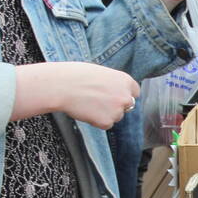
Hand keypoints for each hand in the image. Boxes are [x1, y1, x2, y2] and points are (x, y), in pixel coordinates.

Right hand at [13, 62, 139, 128]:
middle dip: (116, 105)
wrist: (62, 86)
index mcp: (125, 80)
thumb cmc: (76, 76)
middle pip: (126, 106)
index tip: (116, 96)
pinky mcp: (107, 122)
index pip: (135, 92)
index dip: (124, 94)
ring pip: (116, 116)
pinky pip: (105, 125)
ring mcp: (118, 111)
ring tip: (88, 103)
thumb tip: (115, 91)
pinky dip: (97, 121)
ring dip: (105, 113)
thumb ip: (113, 83)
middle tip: (98, 101)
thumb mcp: (101, 73)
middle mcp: (125, 96)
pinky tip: (86, 111)